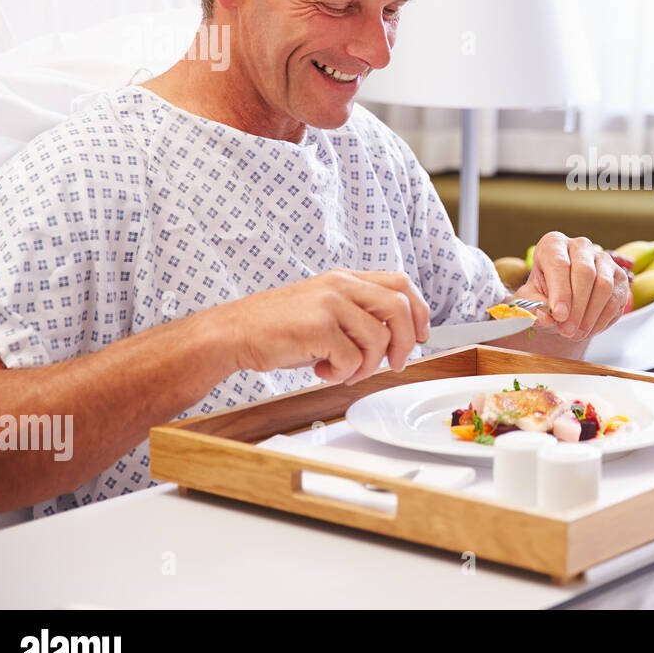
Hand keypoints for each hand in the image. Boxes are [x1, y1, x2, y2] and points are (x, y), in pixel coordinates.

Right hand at [211, 268, 430, 384]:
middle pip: (399, 307)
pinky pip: (351, 359)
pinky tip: (321, 371)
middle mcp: (339, 285)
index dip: (419, 311)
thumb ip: (357, 315)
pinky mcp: (317, 327)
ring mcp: (328, 304)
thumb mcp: (323, 309)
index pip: (400, 283)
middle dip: (405, 342)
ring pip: (378, 339)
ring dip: (368, 366)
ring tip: (344, 371)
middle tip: (395, 363)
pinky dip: (342, 374)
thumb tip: (396, 338)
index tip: (421, 335)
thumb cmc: (278, 327)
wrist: (232, 332)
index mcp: (344, 278)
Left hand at [515, 232, 628, 341]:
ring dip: (590, 315)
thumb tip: (546, 317)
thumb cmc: (545, 294)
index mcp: (554, 244)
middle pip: (585, 273)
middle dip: (577, 307)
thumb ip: (533, 307)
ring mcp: (604, 260)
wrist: (564, 299)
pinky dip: (602, 320)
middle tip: (567, 331)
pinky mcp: (619, 276)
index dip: (560, 292)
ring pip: (604, 286)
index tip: (558, 315)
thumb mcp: (530, 300)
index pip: (559, 263)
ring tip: (576, 334)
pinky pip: (616, 299)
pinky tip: (589, 330)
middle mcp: (580, 246)